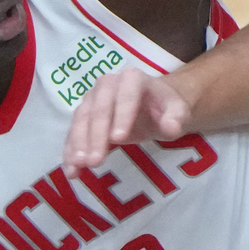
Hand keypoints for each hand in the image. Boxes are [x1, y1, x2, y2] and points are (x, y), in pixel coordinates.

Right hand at [63, 68, 191, 174]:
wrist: (154, 106)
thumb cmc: (165, 108)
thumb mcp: (178, 112)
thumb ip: (176, 118)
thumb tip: (171, 128)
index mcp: (133, 79)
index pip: (126, 96)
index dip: (121, 116)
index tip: (118, 140)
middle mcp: (107, 84)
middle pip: (99, 109)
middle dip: (95, 135)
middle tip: (95, 161)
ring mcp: (92, 98)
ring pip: (81, 119)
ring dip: (78, 143)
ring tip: (79, 166)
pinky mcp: (83, 114)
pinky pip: (73, 132)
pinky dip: (70, 151)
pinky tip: (71, 170)